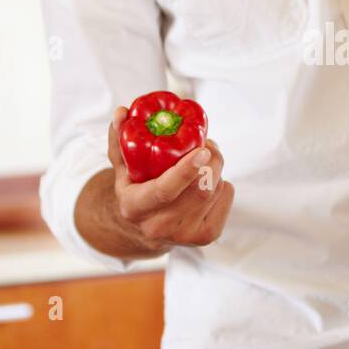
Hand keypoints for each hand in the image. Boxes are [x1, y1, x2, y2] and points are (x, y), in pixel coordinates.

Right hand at [106, 106, 234, 251]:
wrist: (145, 230)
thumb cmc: (136, 190)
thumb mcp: (122, 167)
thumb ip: (120, 139)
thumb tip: (122, 112)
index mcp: (135, 207)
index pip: (164, 191)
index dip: (185, 170)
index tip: (201, 150)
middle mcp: (159, 226)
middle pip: (200, 190)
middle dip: (211, 160)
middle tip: (206, 144)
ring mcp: (185, 235)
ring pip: (216, 190)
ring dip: (215, 168)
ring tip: (203, 161)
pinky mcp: (206, 236)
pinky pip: (227, 197)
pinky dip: (223, 183)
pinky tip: (206, 182)